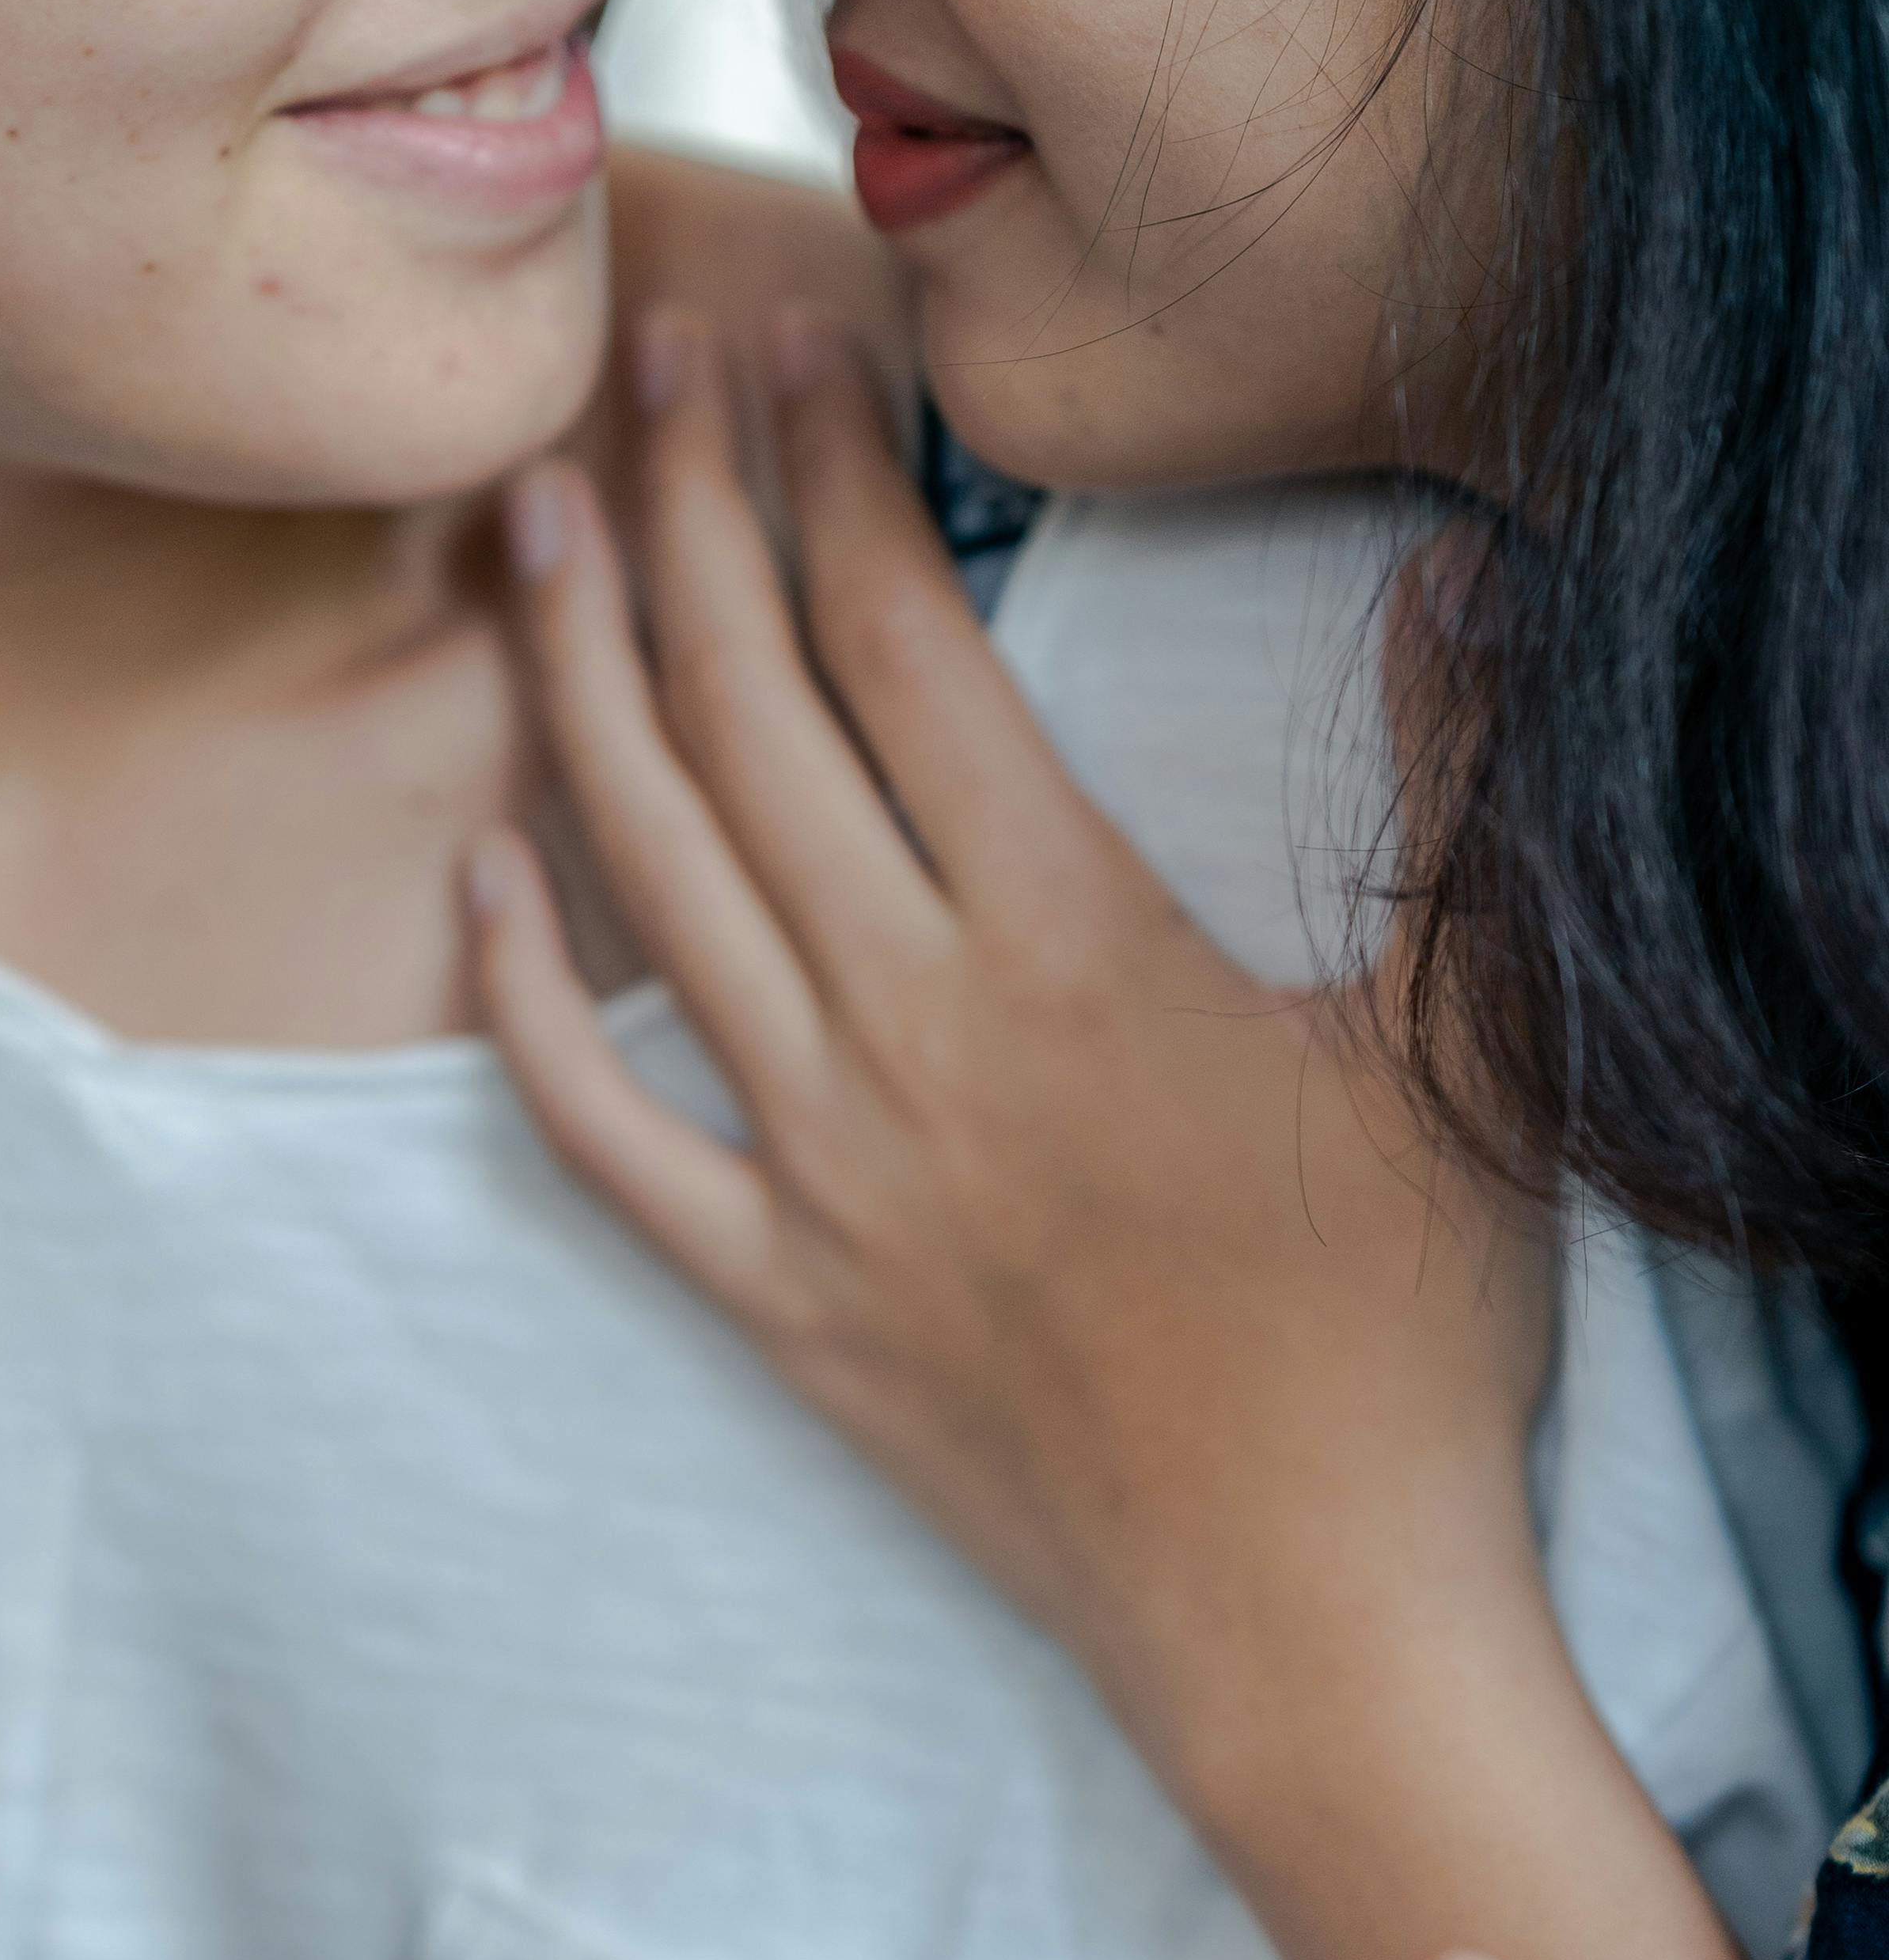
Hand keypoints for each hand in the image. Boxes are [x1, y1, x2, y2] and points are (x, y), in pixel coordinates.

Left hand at [465, 313, 1555, 1820]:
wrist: (1310, 1614)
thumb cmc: (1404, 1331)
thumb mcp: (1477, 1041)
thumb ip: (1453, 796)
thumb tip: (1452, 575)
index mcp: (1077, 946)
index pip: (906, 645)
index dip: (833, 470)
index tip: (793, 345)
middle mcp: (912, 1034)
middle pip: (747, 716)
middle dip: (681, 510)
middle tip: (644, 363)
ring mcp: (818, 1168)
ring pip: (648, 877)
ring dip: (574, 683)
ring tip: (534, 525)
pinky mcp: (767, 1294)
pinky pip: (594, 1128)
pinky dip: (524, 999)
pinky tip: (483, 876)